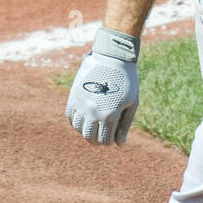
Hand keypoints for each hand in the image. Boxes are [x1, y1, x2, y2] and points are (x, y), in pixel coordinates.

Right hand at [66, 28, 139, 144]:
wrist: (112, 58)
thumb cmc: (126, 82)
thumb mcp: (132, 104)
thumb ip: (124, 126)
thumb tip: (119, 144)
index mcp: (110, 115)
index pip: (105, 141)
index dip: (109, 142)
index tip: (113, 137)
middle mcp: (93, 112)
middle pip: (90, 138)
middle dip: (97, 140)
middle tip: (103, 134)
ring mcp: (81, 104)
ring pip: (79, 129)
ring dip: (86, 131)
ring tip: (95, 125)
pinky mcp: (73, 96)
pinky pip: (70, 117)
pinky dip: (77, 122)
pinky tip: (85, 118)